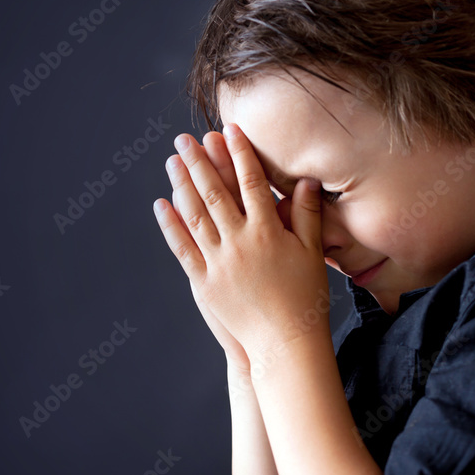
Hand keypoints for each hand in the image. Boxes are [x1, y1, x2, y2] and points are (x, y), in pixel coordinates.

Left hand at [153, 124, 329, 364]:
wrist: (285, 342)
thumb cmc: (305, 298)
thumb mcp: (312, 253)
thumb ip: (306, 215)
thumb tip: (306, 181)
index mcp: (269, 232)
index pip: (251, 182)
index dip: (239, 154)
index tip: (228, 131)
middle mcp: (240, 242)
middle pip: (215, 192)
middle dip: (200, 161)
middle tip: (185, 138)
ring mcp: (219, 262)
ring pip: (194, 215)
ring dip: (181, 184)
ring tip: (172, 161)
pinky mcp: (204, 283)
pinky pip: (183, 248)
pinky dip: (170, 225)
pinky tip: (161, 205)